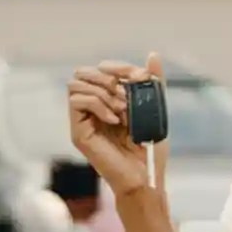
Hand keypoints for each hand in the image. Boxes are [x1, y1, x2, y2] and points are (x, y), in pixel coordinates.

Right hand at [68, 53, 168, 195]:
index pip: (102, 69)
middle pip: (83, 72)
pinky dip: (98, 105)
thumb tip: (153, 55)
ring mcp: (82, 120)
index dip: (119, 66)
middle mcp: (91, 108)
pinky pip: (77, 102)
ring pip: (76, 84)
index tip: (140, 77)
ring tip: (123, 110)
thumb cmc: (150, 148)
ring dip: (103, 92)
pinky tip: (115, 120)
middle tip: (128, 94)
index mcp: (107, 100)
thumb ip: (153, 82)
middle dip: (108, 77)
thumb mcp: (155, 108)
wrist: (145, 176)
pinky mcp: (78, 132)